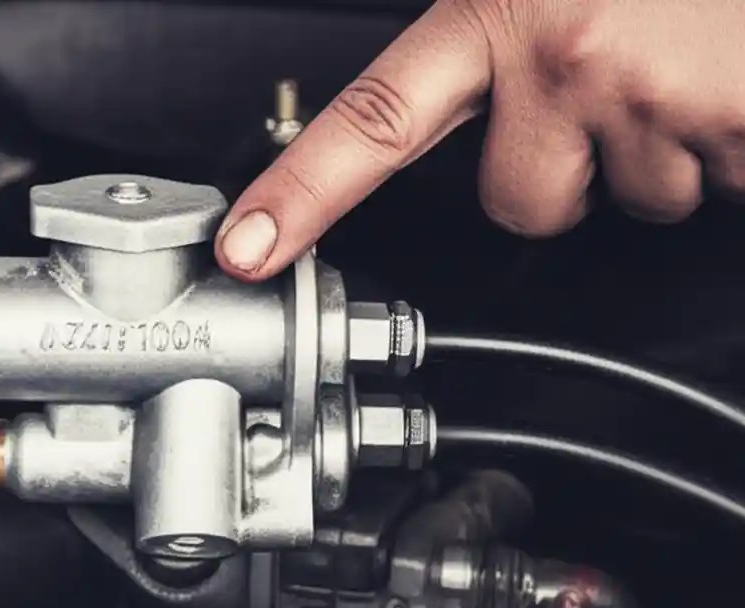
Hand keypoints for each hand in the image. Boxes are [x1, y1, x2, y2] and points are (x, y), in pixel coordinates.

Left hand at [216, 0, 744, 279]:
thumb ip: (501, 37)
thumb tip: (467, 98)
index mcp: (502, 9)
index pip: (375, 118)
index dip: (304, 193)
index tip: (246, 249)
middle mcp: (568, 55)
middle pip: (523, 204)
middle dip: (565, 175)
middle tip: (615, 91)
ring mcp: (655, 96)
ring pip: (635, 199)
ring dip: (660, 151)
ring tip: (690, 63)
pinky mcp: (736, 121)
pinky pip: (717, 186)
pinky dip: (729, 150)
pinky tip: (730, 83)